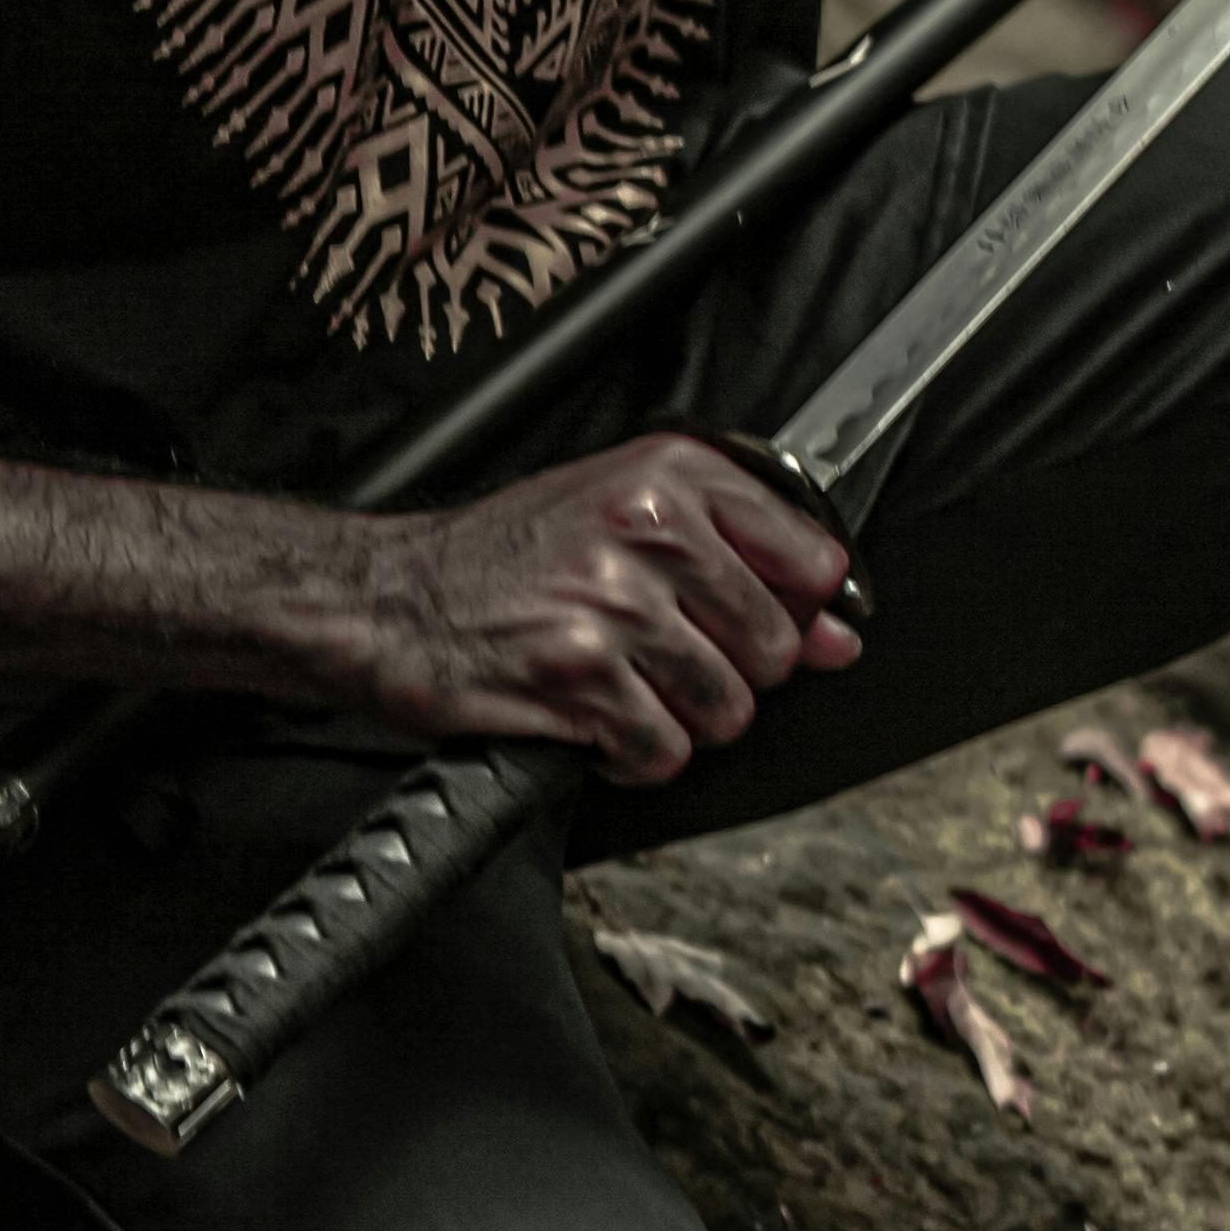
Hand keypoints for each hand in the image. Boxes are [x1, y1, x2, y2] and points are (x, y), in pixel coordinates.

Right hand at [356, 434, 862, 781]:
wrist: (388, 597)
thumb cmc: (505, 556)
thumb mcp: (623, 517)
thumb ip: (741, 564)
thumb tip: (840, 637)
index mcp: (669, 476)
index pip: (812, 557)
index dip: (799, 610)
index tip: (760, 623)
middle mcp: (648, 531)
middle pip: (775, 648)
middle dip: (731, 674)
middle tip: (664, 658)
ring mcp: (614, 606)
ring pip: (727, 708)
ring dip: (681, 719)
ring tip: (625, 687)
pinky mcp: (579, 678)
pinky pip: (663, 749)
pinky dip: (635, 754)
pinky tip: (595, 720)